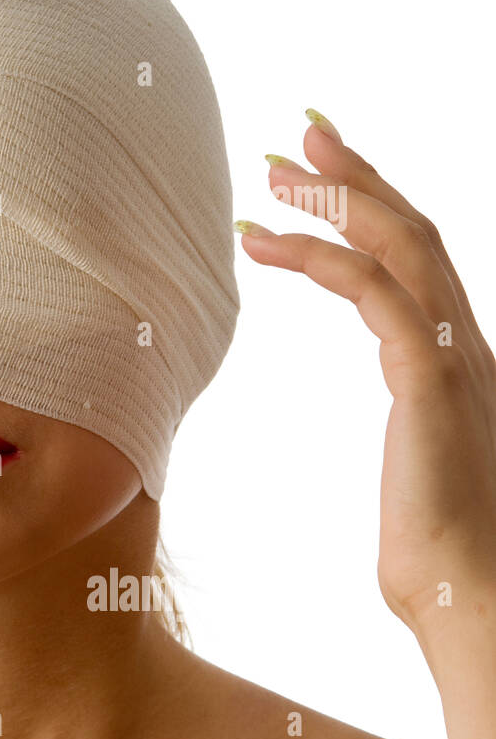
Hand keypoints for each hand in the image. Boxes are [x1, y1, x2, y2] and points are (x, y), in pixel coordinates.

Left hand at [237, 110, 495, 738]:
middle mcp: (466, 346)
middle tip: (303, 135)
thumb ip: (422, 442)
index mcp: (459, 364)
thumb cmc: (442, 562)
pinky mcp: (433, 380)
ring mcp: (455, 359)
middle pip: (414, 233)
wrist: (480, 603)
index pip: (419, 262)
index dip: (376, 208)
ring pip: (401, 245)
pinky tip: (264, 241)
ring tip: (273, 170)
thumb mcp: (423, 479)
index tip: (326, 172)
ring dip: (335, 197)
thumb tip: (413, 454)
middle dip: (357, 177)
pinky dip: (319, 256)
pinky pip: (376, 293)